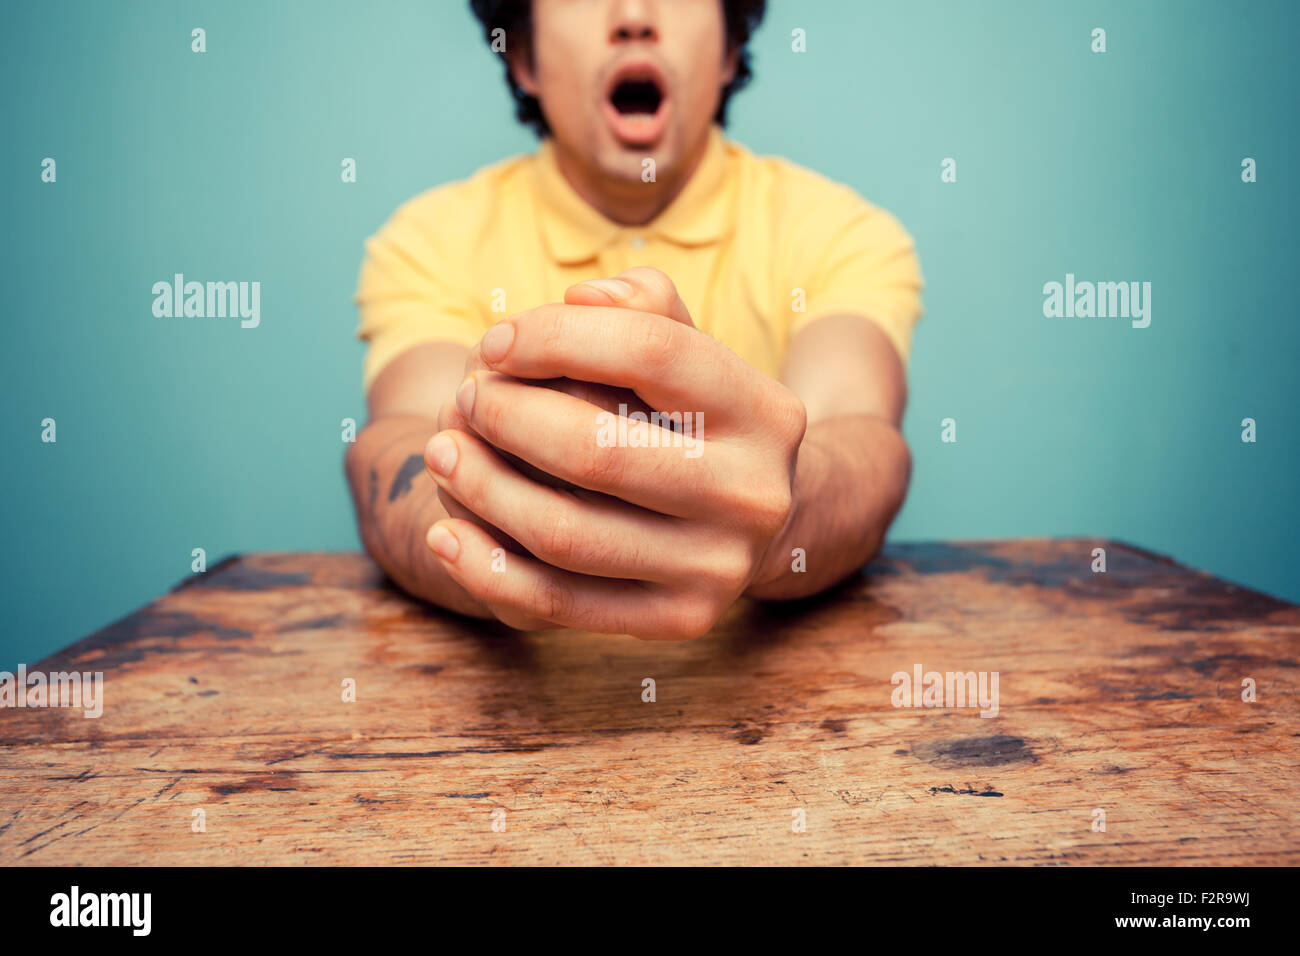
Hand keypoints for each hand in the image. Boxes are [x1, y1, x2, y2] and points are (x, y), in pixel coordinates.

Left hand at [423, 268, 806, 639]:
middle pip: (597, 450)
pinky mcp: (681, 620)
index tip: (494, 341)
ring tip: (441, 452)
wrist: (744, 521)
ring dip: (481, 489)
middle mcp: (755, 495)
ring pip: (565, 533)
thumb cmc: (692, 417)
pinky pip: (558, 602)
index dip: (556, 338)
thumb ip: (642, 304)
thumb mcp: (688, 349)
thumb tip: (583, 297)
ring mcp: (721, 568)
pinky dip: (487, 568)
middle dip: (507, 417)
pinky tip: (448, 532)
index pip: (651, 352)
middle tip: (465, 398)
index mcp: (766, 411)